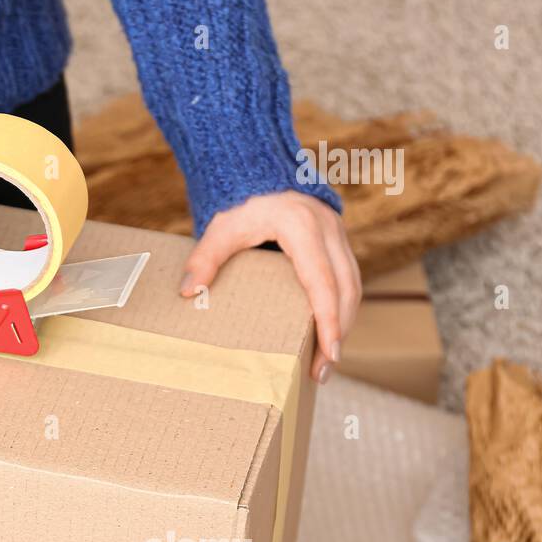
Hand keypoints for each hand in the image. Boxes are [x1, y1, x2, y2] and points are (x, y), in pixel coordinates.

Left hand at [179, 191, 360, 383]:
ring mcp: (338, 236)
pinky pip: (348, 280)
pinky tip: (329, 333)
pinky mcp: (337, 242)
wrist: (258, 170)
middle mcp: (329, 231)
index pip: (323, 283)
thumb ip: (205, 258)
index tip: (328, 353)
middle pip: (346, 291)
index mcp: (303, 228)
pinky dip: (342, 308)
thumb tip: (188, 292)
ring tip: (326, 360)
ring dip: (344, 324)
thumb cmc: (240, 200)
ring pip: (353, 287)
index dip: (328, 321)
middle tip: (323, 371)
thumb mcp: (221, 227)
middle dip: (338, 333)